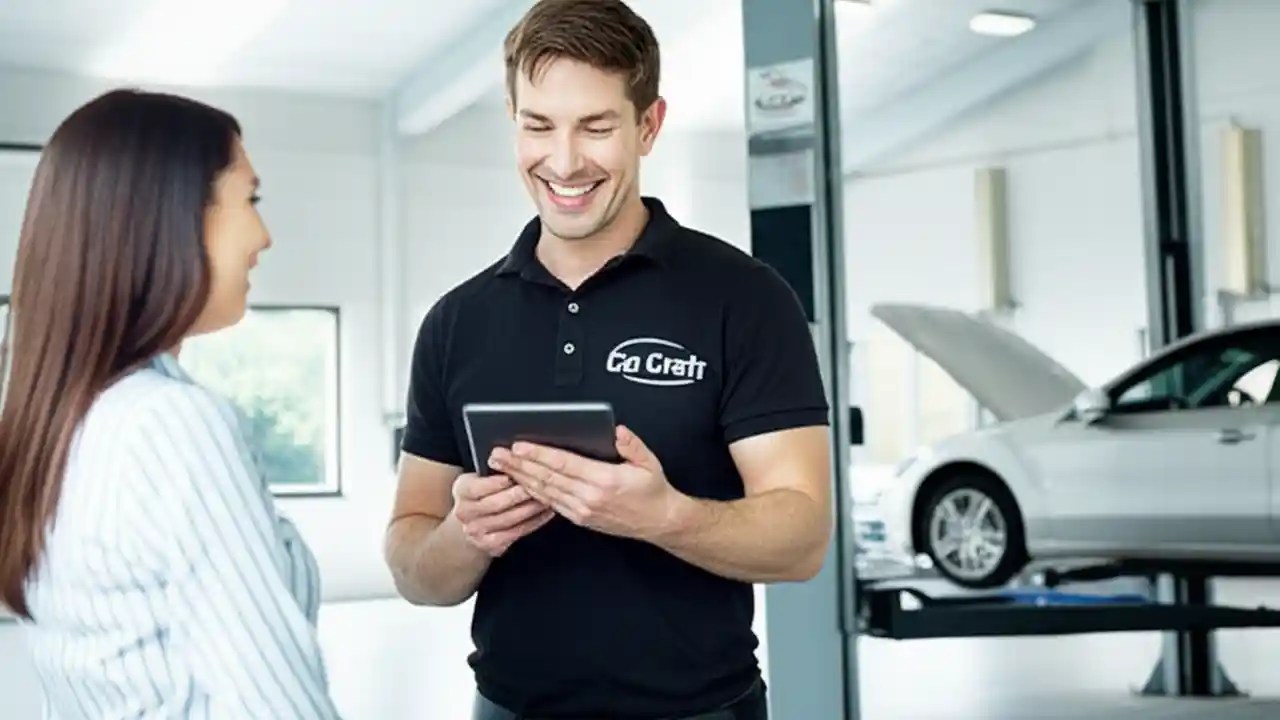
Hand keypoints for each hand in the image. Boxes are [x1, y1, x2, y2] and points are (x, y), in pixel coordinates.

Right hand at [451, 472, 554, 557]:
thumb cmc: (484, 492)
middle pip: (494, 504)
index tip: (514, 474)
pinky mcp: (490, 545)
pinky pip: (517, 532)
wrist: (473, 522)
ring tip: (548, 497)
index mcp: (461, 490)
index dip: (495, 482)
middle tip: (539, 485)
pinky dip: (535, 522)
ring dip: (531, 508)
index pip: (476, 487)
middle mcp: (465, 513)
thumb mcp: (481, 476)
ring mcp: (476, 531)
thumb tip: (516, 457)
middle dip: (519, 494)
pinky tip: (547, 512)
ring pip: (509, 519)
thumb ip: (495, 469)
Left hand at [488, 425, 684, 541]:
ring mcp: (583, 511)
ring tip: (502, 467)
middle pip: (548, 478)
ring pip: (545, 492)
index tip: (520, 446)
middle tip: (498, 454)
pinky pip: (551, 504)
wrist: (659, 521)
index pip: (564, 464)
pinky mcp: (580, 519)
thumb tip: (616, 430)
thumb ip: (631, 445)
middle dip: (520, 465)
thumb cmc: (653, 490)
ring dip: (521, 478)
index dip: (540, 454)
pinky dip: (533, 493)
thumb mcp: (649, 462)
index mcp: (605, 481)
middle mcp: (590, 497)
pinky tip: (521, 483)